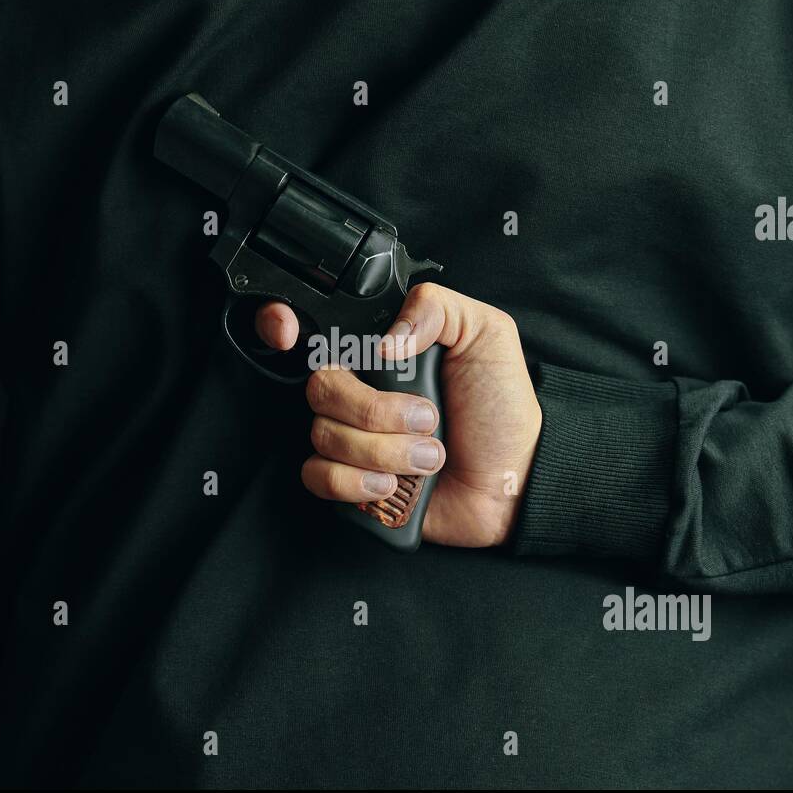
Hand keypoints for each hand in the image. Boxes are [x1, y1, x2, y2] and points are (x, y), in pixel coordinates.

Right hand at [256, 283, 541, 547]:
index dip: (278, 323)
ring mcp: (352, 439)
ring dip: (383, 451)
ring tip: (429, 457)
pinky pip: (318, 477)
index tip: (285, 330)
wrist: (514, 480)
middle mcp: (359, 393)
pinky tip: (393, 485)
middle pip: (320, 387)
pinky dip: (355, 483)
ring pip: (323, 435)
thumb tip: (385, 339)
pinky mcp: (350, 485)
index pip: (315, 330)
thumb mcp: (486, 335)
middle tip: (426, 418)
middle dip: (374, 409)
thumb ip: (436, 308)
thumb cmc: (502, 408)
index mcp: (381, 353)